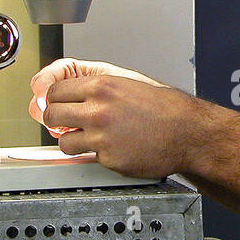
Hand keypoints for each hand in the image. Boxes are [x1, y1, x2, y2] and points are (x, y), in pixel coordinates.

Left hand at [33, 59, 203, 178]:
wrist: (188, 132)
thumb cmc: (164, 107)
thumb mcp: (127, 82)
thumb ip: (94, 86)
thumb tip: (65, 94)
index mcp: (101, 85)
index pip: (54, 90)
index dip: (55, 99)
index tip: (60, 105)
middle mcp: (98, 109)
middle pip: (51, 114)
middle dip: (56, 120)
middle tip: (68, 123)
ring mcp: (102, 135)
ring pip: (63, 141)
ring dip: (72, 141)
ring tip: (88, 139)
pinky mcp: (109, 158)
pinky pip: (87, 158)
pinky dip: (96, 155)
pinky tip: (113, 147)